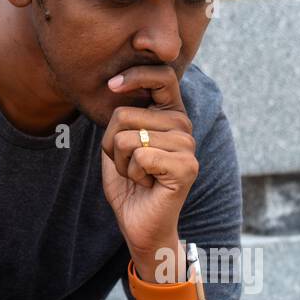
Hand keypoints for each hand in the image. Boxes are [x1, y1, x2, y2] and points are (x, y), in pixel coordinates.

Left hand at [100, 65, 197, 265]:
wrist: (140, 224)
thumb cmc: (128, 184)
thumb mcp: (116, 144)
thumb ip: (119, 117)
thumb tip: (114, 83)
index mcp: (169, 114)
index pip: (161, 76)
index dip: (134, 75)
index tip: (111, 85)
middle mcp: (183, 125)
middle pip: (124, 114)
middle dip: (111, 144)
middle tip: (130, 165)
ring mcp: (187, 146)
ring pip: (127, 137)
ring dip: (122, 163)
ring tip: (139, 175)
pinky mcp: (186, 167)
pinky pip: (139, 156)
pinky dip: (132, 174)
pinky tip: (146, 184)